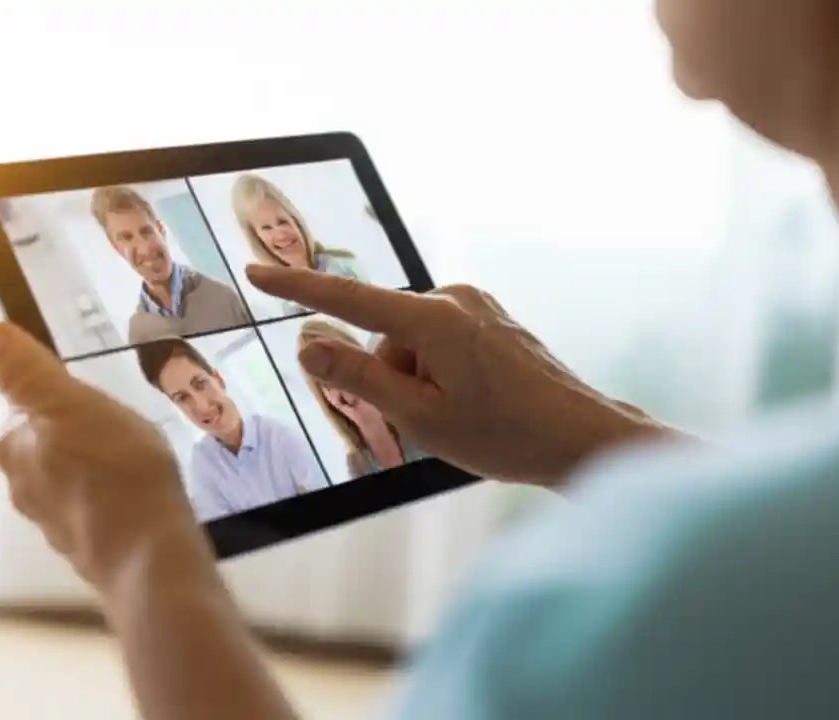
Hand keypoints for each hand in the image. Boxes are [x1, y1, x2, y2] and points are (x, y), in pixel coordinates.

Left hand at [0, 322, 211, 598]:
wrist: (148, 554)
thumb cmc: (113, 471)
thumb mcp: (72, 403)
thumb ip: (26, 371)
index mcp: (15, 447)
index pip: (26, 409)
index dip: (63, 400)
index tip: (97, 402)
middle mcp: (23, 488)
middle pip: (45, 448)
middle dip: (76, 437)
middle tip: (120, 427)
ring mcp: (54, 524)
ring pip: (68, 483)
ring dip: (93, 471)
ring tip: (133, 463)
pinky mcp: (87, 549)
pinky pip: (94, 513)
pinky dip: (110, 503)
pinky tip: (138, 499)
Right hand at [247, 266, 674, 486]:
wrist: (582, 438)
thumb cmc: (505, 434)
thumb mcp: (420, 417)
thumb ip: (359, 379)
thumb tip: (309, 347)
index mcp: (433, 319)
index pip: (348, 300)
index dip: (297, 289)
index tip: (256, 272)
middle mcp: (455, 299)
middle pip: (386, 339)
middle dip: (391, 380)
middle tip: (431, 424)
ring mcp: (477, 307)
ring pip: (413, 346)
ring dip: (418, 382)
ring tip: (462, 419)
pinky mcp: (491, 319)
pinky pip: (441, 344)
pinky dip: (440, 375)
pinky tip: (475, 405)